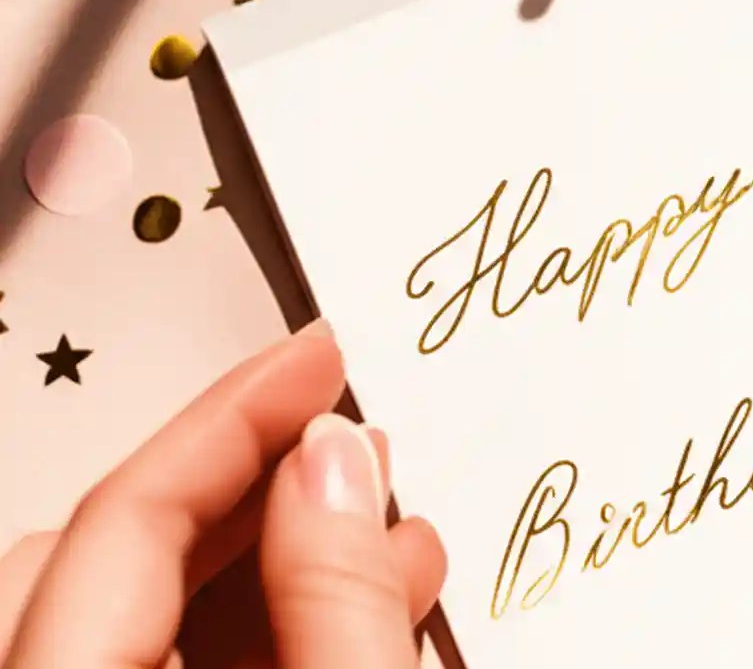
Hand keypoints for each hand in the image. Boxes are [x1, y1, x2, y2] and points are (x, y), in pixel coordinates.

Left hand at [0, 320, 446, 667]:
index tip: (319, 361)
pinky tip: (367, 602)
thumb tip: (337, 463)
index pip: (125, 517)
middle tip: (345, 440)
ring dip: (279, 551)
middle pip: (120, 545)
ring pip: (156, 605)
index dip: (234, 418)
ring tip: (384, 529)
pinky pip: (183, 660)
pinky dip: (277, 619)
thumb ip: (336, 599)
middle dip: (253, 477)